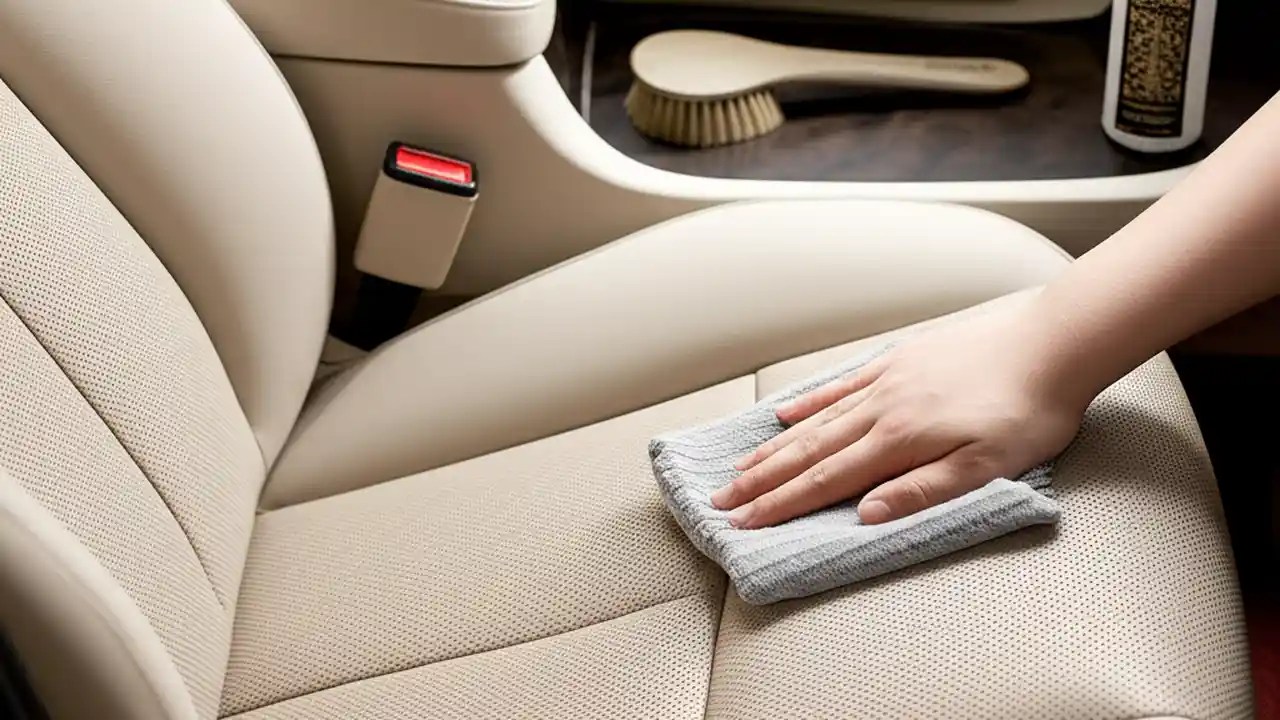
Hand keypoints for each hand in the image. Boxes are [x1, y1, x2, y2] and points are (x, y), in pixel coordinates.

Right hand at [710, 300, 1090, 526]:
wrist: (1055, 339)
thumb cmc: (1030, 409)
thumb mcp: (990, 466)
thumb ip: (924, 491)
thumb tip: (864, 514)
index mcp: (900, 441)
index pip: (826, 481)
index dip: (781, 504)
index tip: (743, 522)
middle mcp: (881, 409)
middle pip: (809, 451)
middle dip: (762, 481)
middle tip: (721, 501)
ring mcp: (886, 381)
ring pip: (817, 420)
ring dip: (775, 447)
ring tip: (742, 467)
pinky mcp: (899, 360)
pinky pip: (841, 385)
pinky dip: (809, 402)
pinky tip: (786, 413)